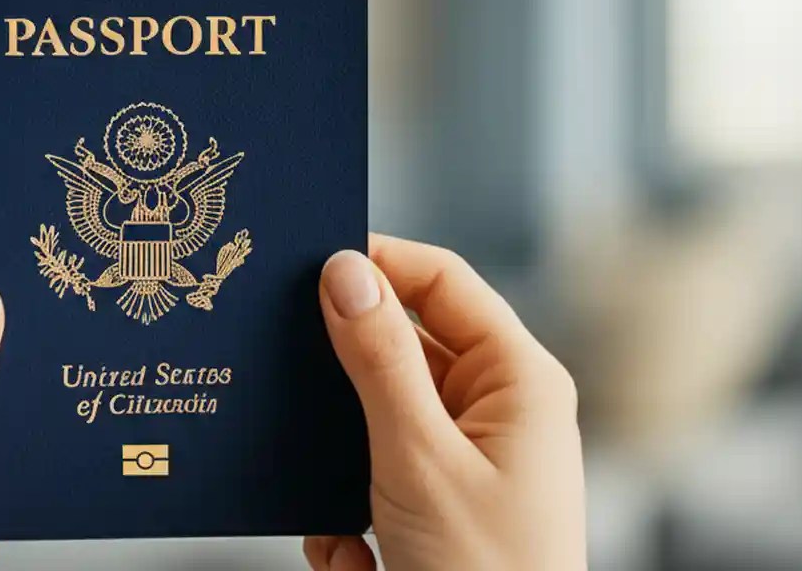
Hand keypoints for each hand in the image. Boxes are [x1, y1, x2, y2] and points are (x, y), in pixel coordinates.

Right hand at [305, 235, 584, 570]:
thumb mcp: (418, 457)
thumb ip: (379, 359)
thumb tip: (343, 270)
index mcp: (516, 378)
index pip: (442, 281)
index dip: (377, 260)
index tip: (306, 260)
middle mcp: (496, 407)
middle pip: (403, 345)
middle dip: (342, 371)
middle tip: (285, 366)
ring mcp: (467, 456)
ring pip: (377, 413)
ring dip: (339, 451)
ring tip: (330, 496)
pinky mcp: (437, 500)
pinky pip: (373, 470)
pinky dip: (347, 510)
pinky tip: (352, 556)